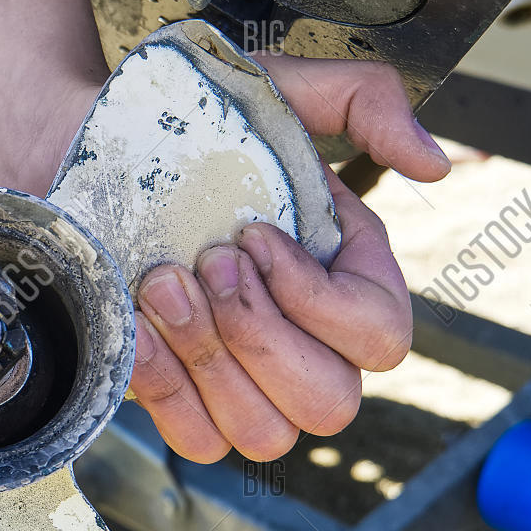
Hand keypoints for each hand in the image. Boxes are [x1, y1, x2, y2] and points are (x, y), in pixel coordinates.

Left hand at [128, 56, 448, 461]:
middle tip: (206, 263)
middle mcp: (311, 345)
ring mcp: (249, 386)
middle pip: (330, 402)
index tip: (252, 234)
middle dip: (258, 333)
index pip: (380, 336)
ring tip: (161, 284)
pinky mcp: (187, 406)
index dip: (314, 298)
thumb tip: (435, 168)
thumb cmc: (195, 126)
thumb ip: (368, 103)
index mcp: (351, 280)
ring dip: (209, 359)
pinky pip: (197, 440)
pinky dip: (165, 389)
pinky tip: (137, 326)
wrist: (95, 155)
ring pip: (266, 433)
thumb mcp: (280, 90)